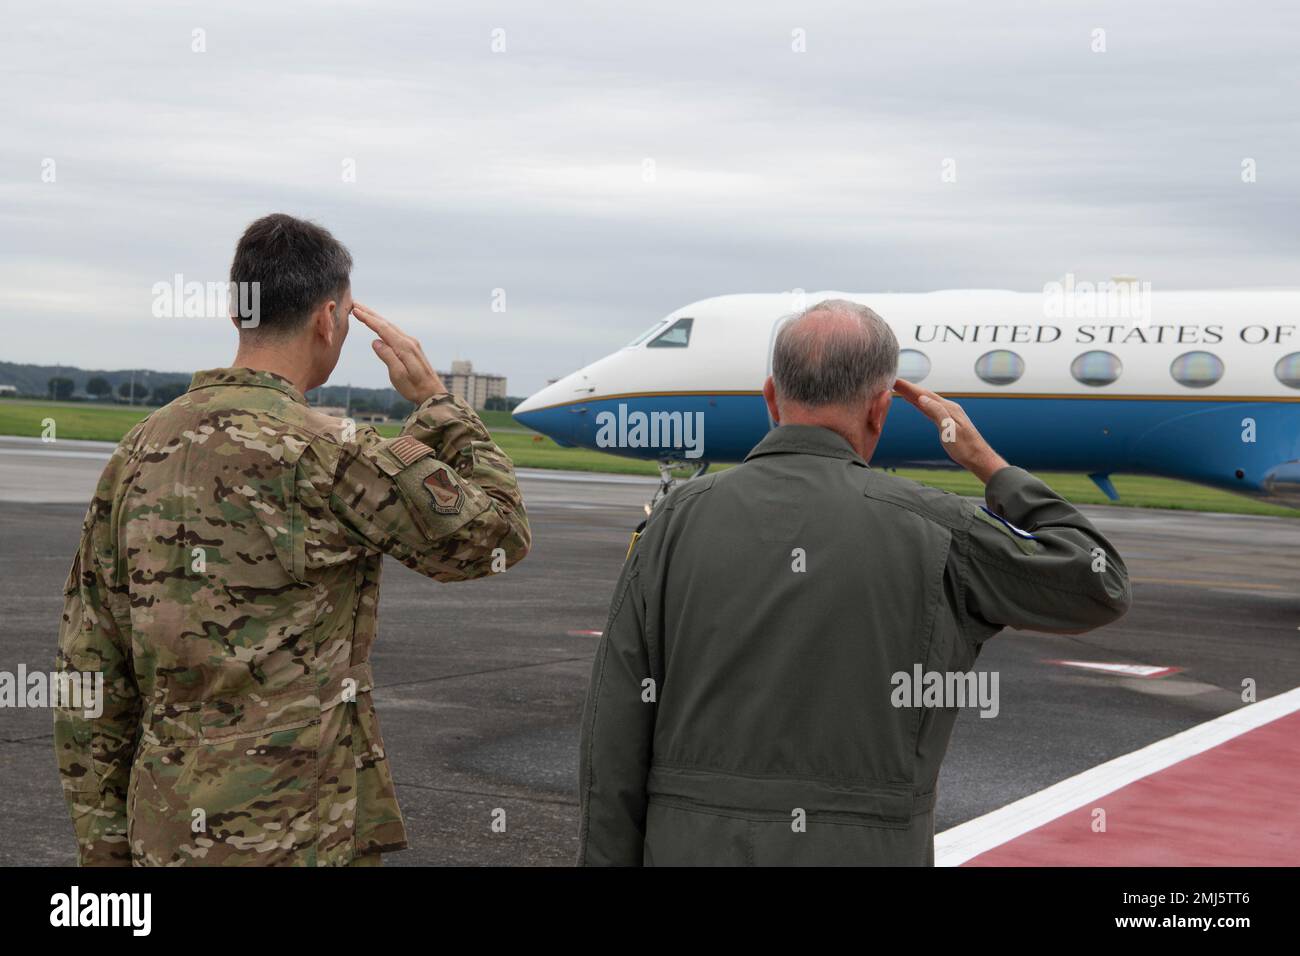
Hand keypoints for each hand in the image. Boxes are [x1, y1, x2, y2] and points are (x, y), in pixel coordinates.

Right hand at [352, 302, 447, 403]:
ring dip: (376, 318)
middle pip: (386, 324)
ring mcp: (412, 344)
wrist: (432, 394)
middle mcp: (409, 341)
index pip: (383, 328)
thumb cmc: (414, 387)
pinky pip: (395, 332)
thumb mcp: (398, 375)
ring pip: (391, 327)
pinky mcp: (412, 348)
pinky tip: (379, 326)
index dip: (368, 319)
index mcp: (404, 347)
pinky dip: (384, 326)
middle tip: (355, 304)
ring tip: (363, 311)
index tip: (355, 310)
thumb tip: (375, 341)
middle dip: (370, 313)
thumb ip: (387, 356)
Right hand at [894, 378, 1008, 483]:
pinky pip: (930, 409)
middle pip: (925, 395)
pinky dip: (921, 404)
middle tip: (893, 382)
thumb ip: (936, 412)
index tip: (896, 381)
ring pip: (927, 401)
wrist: (979, 458)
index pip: (924, 395)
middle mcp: (948, 408)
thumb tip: (922, 398)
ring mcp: (948, 414)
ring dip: (914, 395)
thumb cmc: (966, 448)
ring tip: (901, 389)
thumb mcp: (949, 430)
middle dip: (909, 388)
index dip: (909, 388)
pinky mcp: (948, 422)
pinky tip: (917, 403)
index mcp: (948, 408)